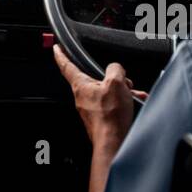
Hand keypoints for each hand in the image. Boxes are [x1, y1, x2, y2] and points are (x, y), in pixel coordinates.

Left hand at [53, 45, 144, 191]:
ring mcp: (90, 109)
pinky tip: (134, 104)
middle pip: (95, 79)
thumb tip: (116, 70)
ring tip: (133, 94)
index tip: (56, 48)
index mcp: (81, 85)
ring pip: (106, 92)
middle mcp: (82, 97)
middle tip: (123, 79)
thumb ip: (115, 69)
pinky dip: (123, 102)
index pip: (66, 65)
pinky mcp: (99, 119)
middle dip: (111, 77)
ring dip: (121, 91)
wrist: (114, 142)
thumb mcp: (116, 83)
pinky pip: (111, 104)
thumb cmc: (111, 116)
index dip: (61, 55)